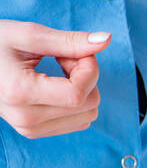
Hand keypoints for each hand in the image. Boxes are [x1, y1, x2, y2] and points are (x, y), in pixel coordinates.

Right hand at [0, 20, 107, 138]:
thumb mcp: (28, 35)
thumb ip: (70, 41)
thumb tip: (106, 39)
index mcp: (19, 93)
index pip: (78, 94)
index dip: (90, 70)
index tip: (80, 51)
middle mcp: (25, 118)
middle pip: (88, 105)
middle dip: (86, 76)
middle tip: (63, 57)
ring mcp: (29, 129)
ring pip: (87, 115)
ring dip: (83, 89)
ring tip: (56, 71)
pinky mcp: (34, 131)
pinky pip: (77, 121)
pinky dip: (76, 101)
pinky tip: (55, 84)